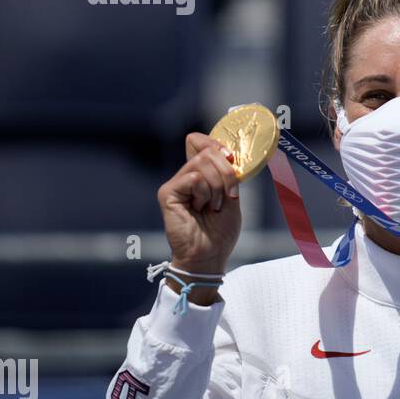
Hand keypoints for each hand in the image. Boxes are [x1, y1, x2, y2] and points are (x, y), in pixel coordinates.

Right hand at [157, 133, 242, 278]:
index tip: (231, 158)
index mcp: (200, 175)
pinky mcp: (168, 193)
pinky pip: (194, 177)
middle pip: (208, 151)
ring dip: (218, 187)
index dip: (216, 144)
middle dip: (227, 173)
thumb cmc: (220, 231)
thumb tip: (224, 150)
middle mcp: (186, 176)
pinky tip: (200, 208)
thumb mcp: (231, 196)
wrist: (210, 255)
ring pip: (203, 163)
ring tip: (212, 207)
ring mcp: (176, 184)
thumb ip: (227, 173)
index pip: (199, 142)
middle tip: (227, 196)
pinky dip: (205, 193)